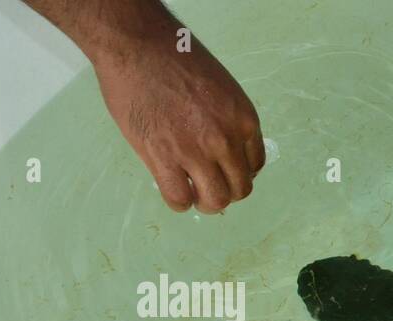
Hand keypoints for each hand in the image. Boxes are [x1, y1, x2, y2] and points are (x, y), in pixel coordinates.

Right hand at [91, 29, 264, 212]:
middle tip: (208, 186)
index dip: (238, 172)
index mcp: (244, 120)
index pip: (255, 165)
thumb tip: (225, 149)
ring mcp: (196, 151)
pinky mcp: (163, 157)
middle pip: (239, 189)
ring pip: (215, 201)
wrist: (137, 45)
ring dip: (205, 203)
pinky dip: (179, 202)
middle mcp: (226, 139)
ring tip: (193, 193)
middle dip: (225, 192)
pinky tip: (173, 191)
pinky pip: (180, 198)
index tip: (223, 170)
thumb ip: (228, 120)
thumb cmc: (175, 59)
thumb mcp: (222, 88)